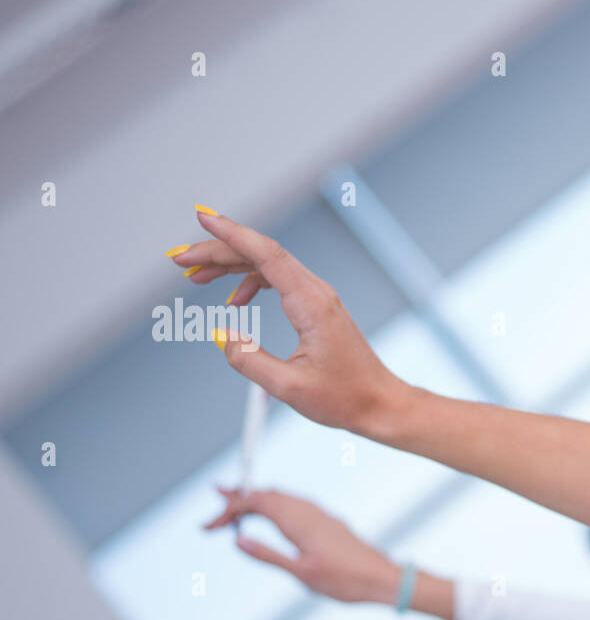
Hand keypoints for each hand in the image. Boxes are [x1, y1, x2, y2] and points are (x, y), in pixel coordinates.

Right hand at [166, 207, 411, 436]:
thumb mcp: (288, 387)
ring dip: (231, 265)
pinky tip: (235, 300)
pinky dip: (251, 282)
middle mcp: (316, 293)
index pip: (266, 254)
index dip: (231, 233)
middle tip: (178, 259)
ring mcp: (318, 298)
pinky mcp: (317, 308)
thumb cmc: (345, 398)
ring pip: (268, 265)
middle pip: (261, 254)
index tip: (202, 216)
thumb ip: (249, 361)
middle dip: (217, 250)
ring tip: (195, 277)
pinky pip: (279, 281)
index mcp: (311, 304)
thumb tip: (221, 335)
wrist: (380, 403)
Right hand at [205, 488, 399, 603]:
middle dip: (238, 499)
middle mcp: (309, 512)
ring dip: (256, 500)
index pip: (255, 502)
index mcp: (299, 522)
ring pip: (281, 498)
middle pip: (266, 495)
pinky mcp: (327, 521)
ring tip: (234, 507)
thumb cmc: (345, 581)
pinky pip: (295, 504)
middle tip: (214, 508)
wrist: (383, 579)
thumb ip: (268, 556)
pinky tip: (271, 516)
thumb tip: (237, 540)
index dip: (228, 509)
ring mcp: (320, 515)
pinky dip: (274, 506)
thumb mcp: (301, 574)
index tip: (207, 527)